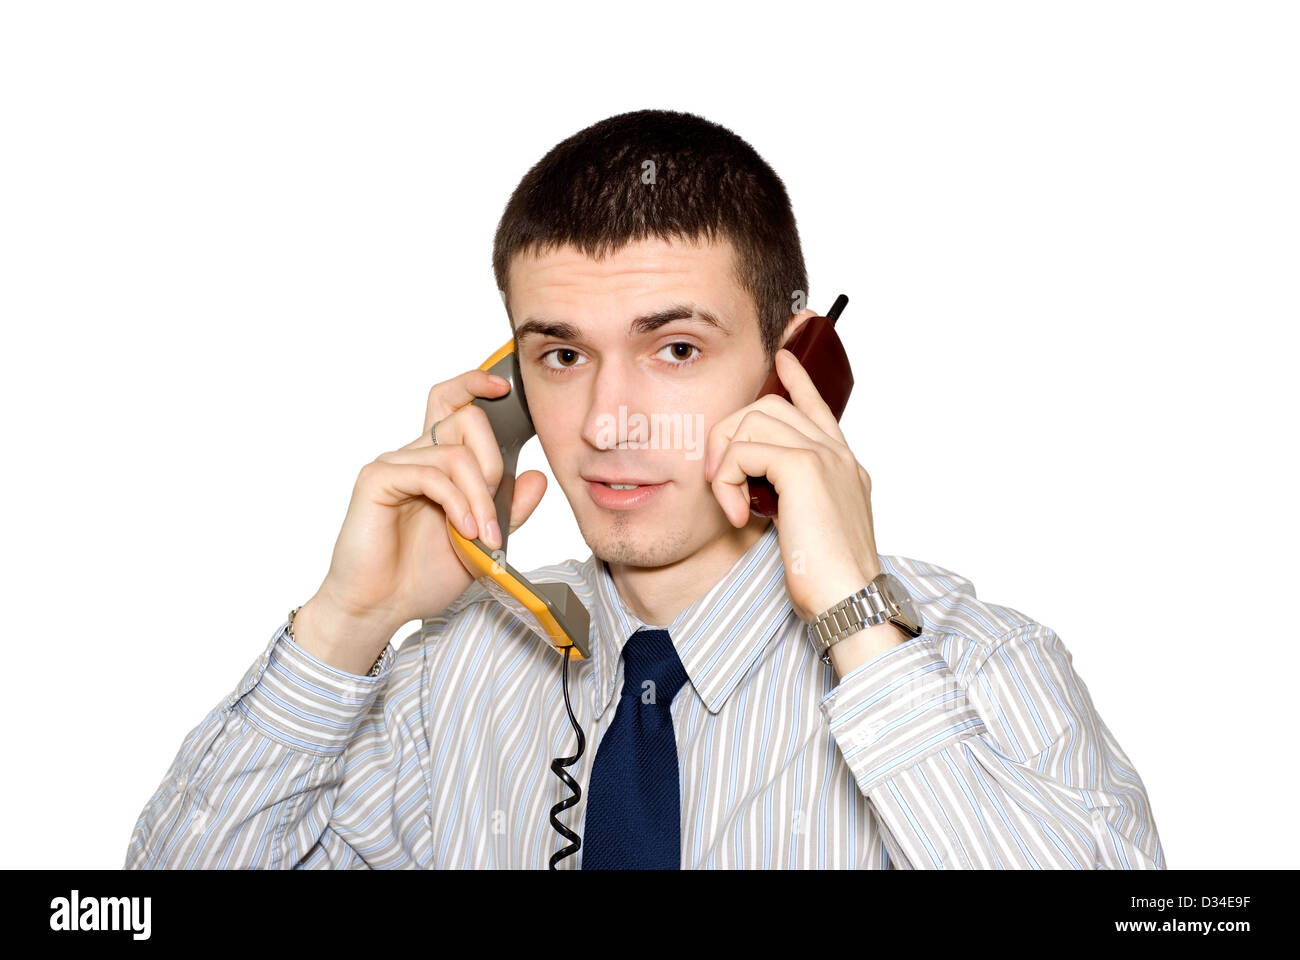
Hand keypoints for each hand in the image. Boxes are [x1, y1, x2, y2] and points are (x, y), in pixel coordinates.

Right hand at [295, 367, 547, 673]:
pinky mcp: (378, 480)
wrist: (381, 607)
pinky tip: (464, 530)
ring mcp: (395, 464)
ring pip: (456, 454)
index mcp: (438, 463)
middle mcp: (416, 455)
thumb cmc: (422, 576)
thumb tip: (536, 477)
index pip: (453, 403)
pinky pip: (431, 474)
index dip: (475, 384)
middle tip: (495, 512)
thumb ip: (510, 510)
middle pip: (464, 417)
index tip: (504, 387)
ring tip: (483, 535)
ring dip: (481, 498)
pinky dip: (457, 503)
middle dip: (494, 462)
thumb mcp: (483, 542)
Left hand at [703, 348, 880, 621]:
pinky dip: (728, 479)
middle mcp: (838, 455)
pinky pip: (745, 449)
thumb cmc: (828, 581)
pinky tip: (736, 513)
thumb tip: (761, 493)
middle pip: (770, 407)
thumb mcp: (809, 531)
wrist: (849, 603)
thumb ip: (793, 501)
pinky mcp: (804, 468)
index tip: (781, 359)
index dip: (797, 380)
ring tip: (729, 502)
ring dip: (725, 460)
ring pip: (753, 420)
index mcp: (844, 467)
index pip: (817, 408)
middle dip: (730, 435)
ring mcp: (825, 457)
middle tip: (719, 481)